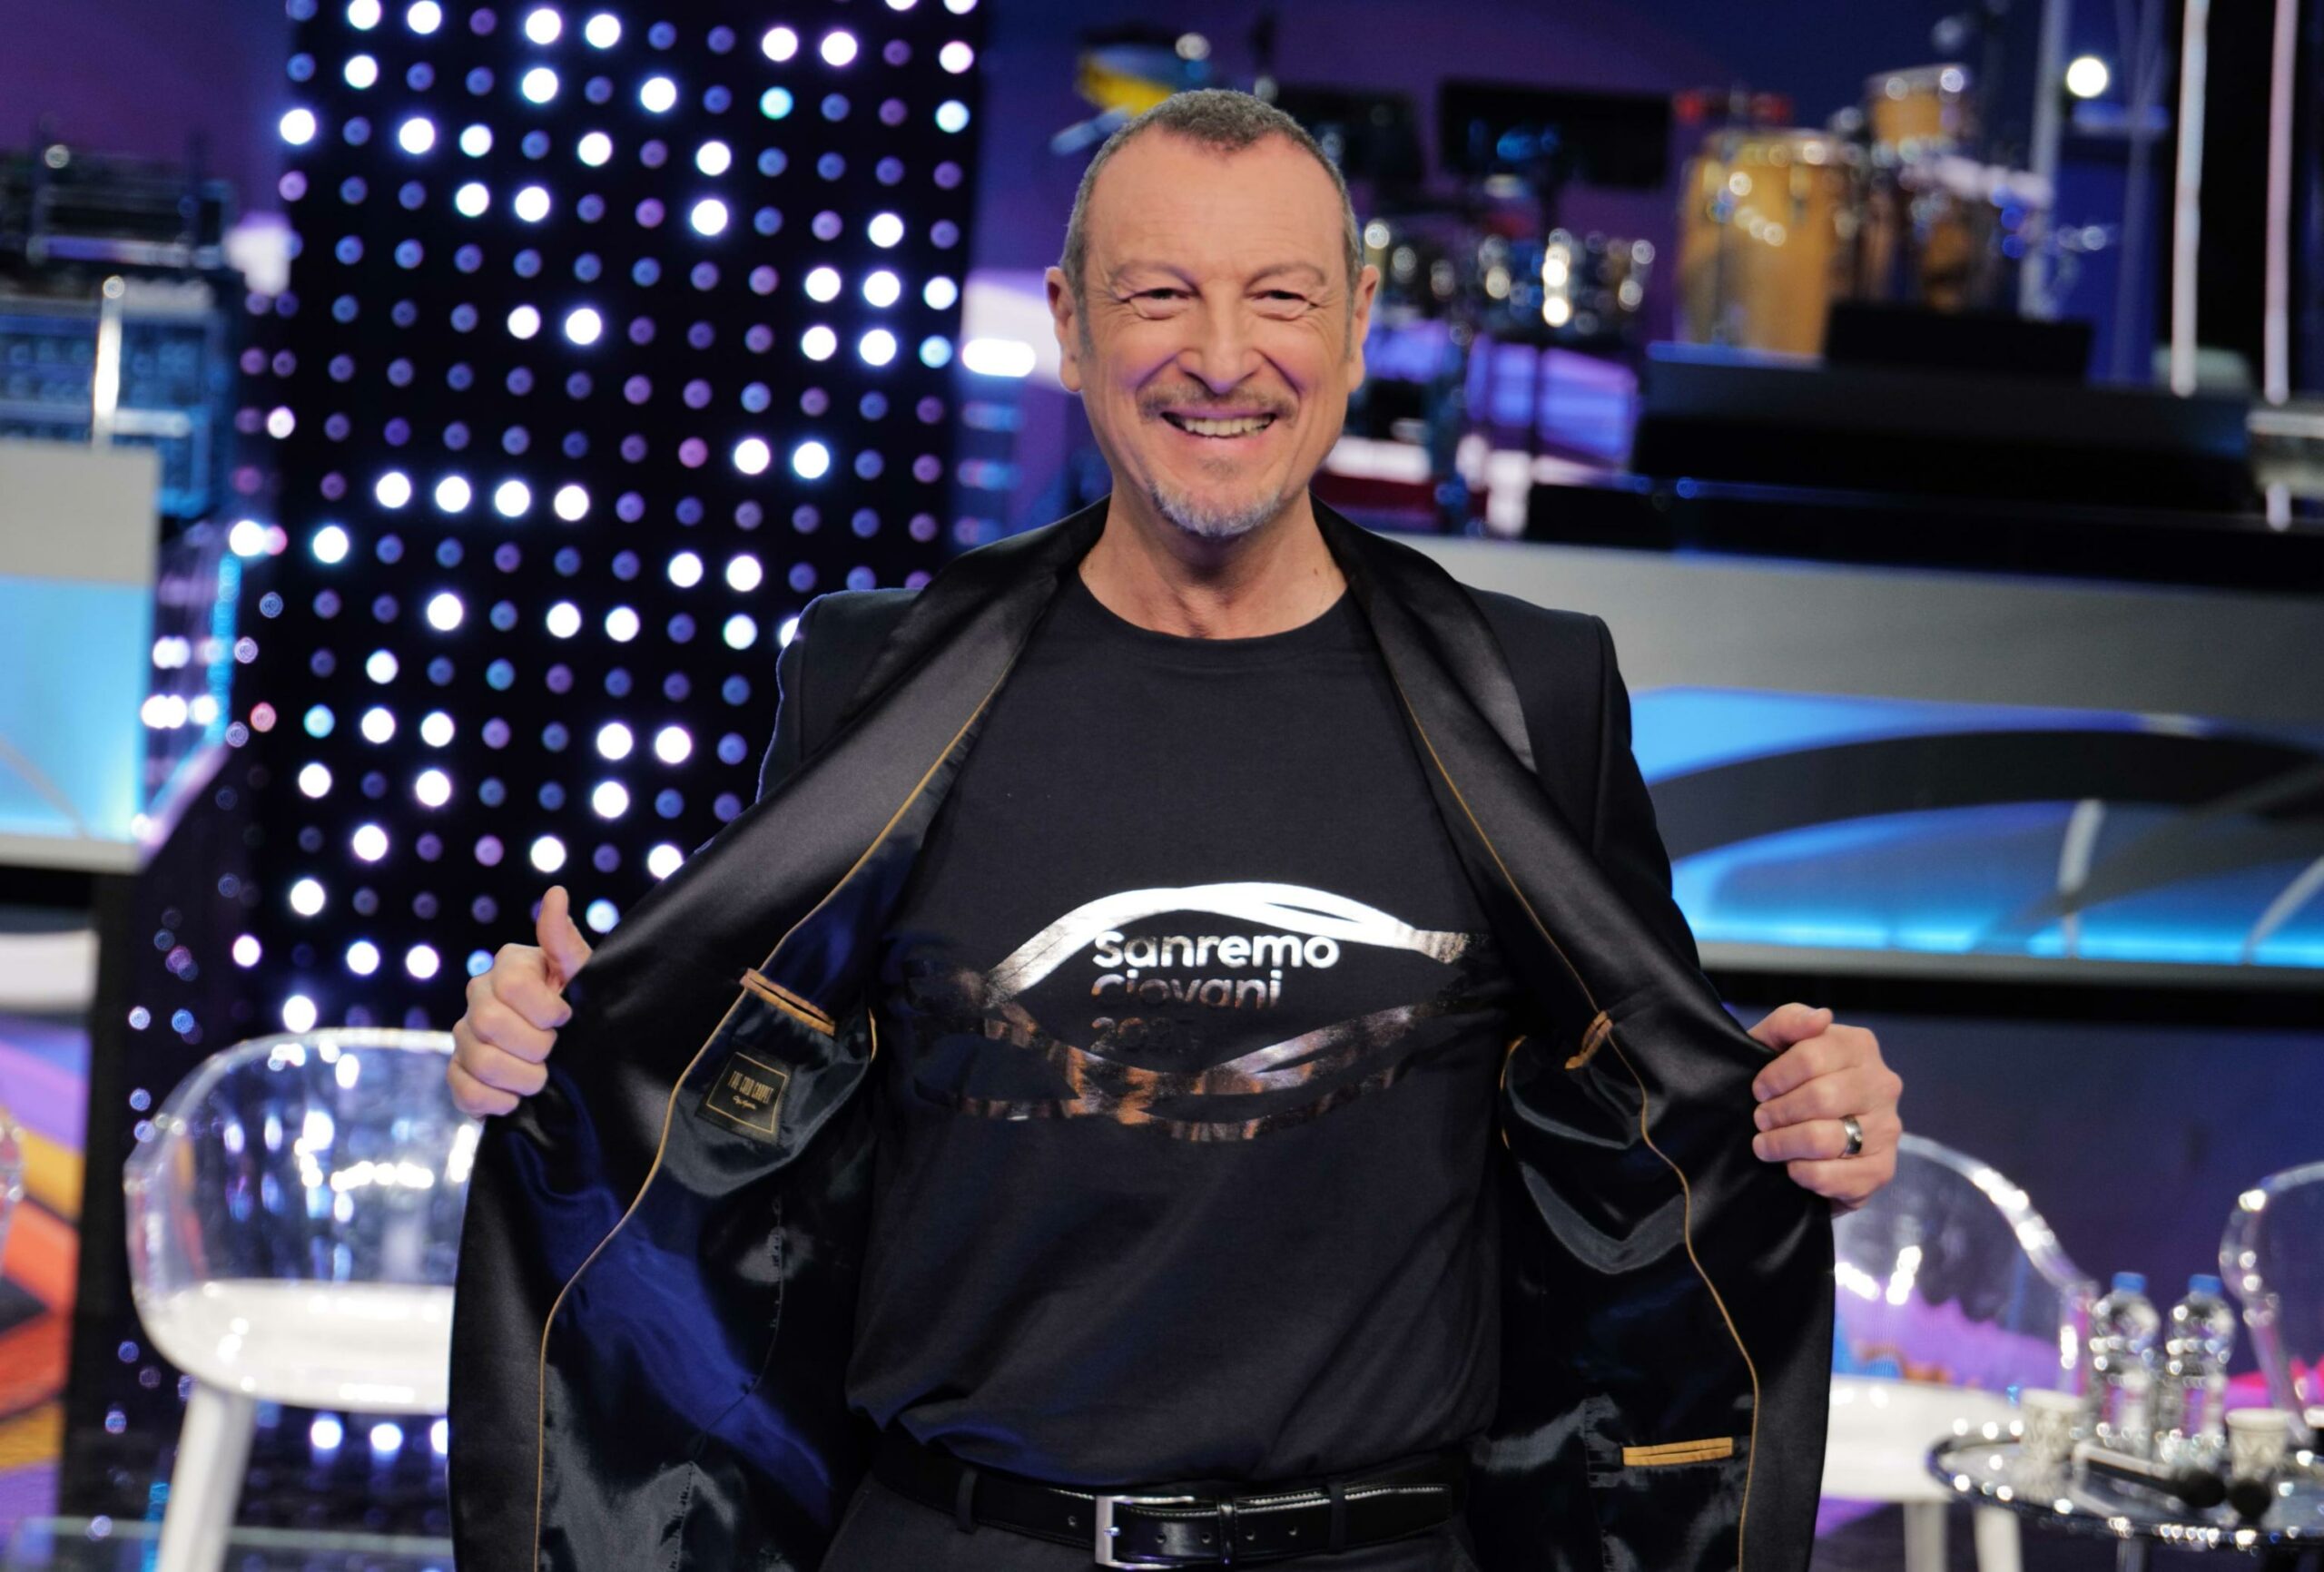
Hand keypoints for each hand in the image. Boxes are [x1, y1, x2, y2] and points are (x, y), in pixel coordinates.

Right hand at [447, 885, 594, 1116]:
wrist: (577, 1060)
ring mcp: (462, 1034)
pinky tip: (517, 1097)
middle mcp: (478, 994)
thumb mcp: (585, 977)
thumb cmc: (583, 1009)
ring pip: (480, 1061)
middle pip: (490, 1023)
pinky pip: (464, 1091)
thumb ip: (565, 942)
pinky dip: (497, 1101)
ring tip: (542, 1076)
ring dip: (522, 1078)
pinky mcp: (458, 1073)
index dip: (546, 1010)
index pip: (511, 985)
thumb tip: (555, 893)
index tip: (566, 1018)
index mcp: (508, 966)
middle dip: (535, 1046)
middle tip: (555, 1051)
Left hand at [1743, 1003, 1902, 1211]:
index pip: (1812, 1056)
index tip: (1758, 1090)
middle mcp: (1883, 1084)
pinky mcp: (1883, 1169)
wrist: (1802, 1135)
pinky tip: (1792, 1167)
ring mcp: (1888, 1128)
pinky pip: (1836, 1176)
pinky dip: (1804, 1174)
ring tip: (1766, 1145)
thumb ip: (1789, 1022)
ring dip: (1783, 1145)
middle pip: (1821, 1098)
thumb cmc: (1786, 1082)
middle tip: (1760, 1120)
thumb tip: (1821, 1017)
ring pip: (1825, 1139)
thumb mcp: (1775, 1044)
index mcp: (1860, 1046)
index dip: (1775, 1077)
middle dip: (1777, 1112)